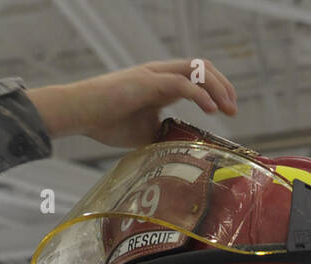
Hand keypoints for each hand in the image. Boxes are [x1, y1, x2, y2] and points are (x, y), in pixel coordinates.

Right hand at [27, 59, 237, 147]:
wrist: (77, 112)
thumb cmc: (104, 121)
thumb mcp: (142, 132)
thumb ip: (162, 133)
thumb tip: (180, 148)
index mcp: (160, 82)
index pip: (196, 76)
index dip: (216, 89)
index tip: (226, 109)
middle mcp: (160, 73)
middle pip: (202, 68)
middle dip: (223, 86)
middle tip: (233, 109)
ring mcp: (154, 75)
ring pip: (196, 70)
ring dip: (217, 88)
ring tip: (227, 108)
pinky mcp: (147, 82)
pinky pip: (181, 84)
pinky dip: (200, 95)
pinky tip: (211, 109)